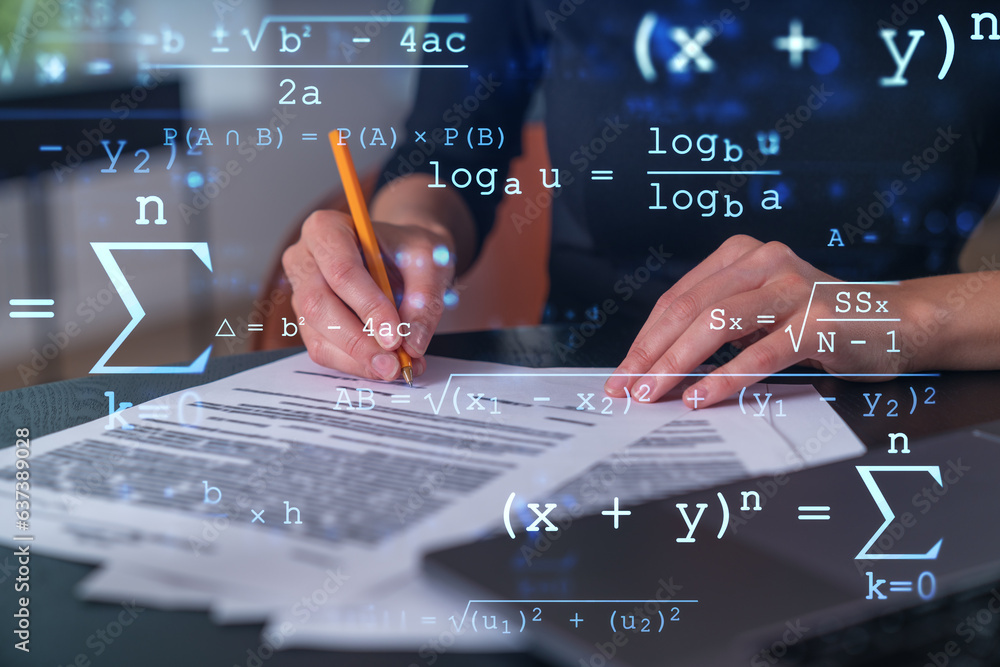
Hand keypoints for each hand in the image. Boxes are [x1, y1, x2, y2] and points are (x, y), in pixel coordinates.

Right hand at [282, 209, 454, 380]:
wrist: (402, 256)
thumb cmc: (409, 250)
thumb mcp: (429, 259)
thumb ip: (424, 298)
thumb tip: (413, 342)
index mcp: (326, 229)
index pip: (341, 271)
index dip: (368, 307)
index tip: (395, 337)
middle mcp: (304, 260)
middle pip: (319, 306)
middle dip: (359, 341)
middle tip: (394, 364)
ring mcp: (302, 293)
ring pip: (319, 335)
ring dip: (359, 360)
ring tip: (398, 368)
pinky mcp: (310, 323)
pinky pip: (325, 351)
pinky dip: (357, 365)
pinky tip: (386, 366)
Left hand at [604, 235, 915, 407]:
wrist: (899, 321)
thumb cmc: (820, 324)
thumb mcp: (761, 315)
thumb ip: (719, 326)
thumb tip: (660, 364)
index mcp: (742, 256)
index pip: (677, 299)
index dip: (644, 339)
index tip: (622, 373)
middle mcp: (764, 262)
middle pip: (688, 309)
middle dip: (650, 354)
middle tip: (625, 389)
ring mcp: (791, 287)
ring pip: (716, 324)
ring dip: (676, 364)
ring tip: (653, 395)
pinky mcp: (816, 320)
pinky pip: (760, 352)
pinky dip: (725, 378)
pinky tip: (700, 398)